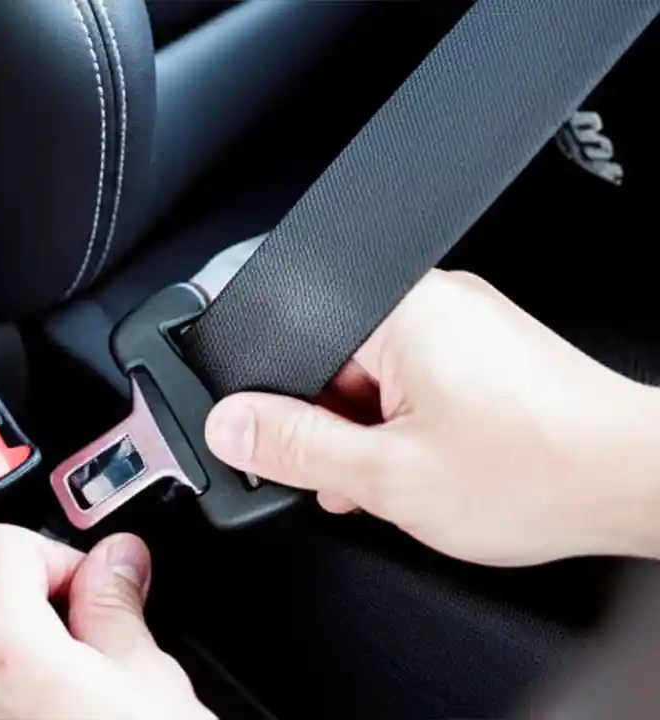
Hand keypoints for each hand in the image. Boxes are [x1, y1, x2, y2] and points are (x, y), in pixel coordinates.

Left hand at [0, 524, 212, 719]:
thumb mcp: (151, 685)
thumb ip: (119, 605)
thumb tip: (117, 559)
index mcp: (0, 647)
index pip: (2, 542)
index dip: (58, 555)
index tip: (96, 586)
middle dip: (32, 599)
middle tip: (92, 635)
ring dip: (11, 646)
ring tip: (75, 686)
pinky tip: (50, 713)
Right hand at [204, 269, 659, 566]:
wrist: (639, 483)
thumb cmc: (539, 470)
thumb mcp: (386, 474)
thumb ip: (294, 447)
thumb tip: (230, 427)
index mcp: (398, 306)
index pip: (284, 329)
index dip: (266, 396)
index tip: (267, 439)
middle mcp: (431, 299)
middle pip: (327, 357)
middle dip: (325, 423)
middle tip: (350, 475)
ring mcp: (462, 322)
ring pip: (370, 375)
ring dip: (366, 431)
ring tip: (403, 478)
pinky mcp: (484, 348)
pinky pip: (412, 379)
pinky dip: (404, 424)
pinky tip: (425, 466)